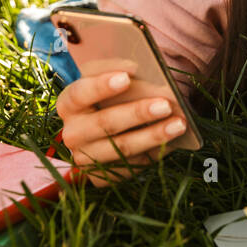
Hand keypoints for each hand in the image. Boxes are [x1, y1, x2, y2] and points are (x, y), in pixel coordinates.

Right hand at [55, 69, 188, 186]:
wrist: (105, 120)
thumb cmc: (109, 93)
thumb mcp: (106, 75)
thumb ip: (117, 69)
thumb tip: (136, 71)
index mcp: (68, 104)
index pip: (80, 93)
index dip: (101, 86)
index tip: (126, 78)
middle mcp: (72, 133)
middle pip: (105, 123)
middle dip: (138, 113)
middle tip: (165, 104)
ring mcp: (85, 158)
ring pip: (121, 148)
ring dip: (153, 136)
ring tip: (179, 124)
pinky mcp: (100, 177)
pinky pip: (130, 166)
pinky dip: (154, 153)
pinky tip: (172, 143)